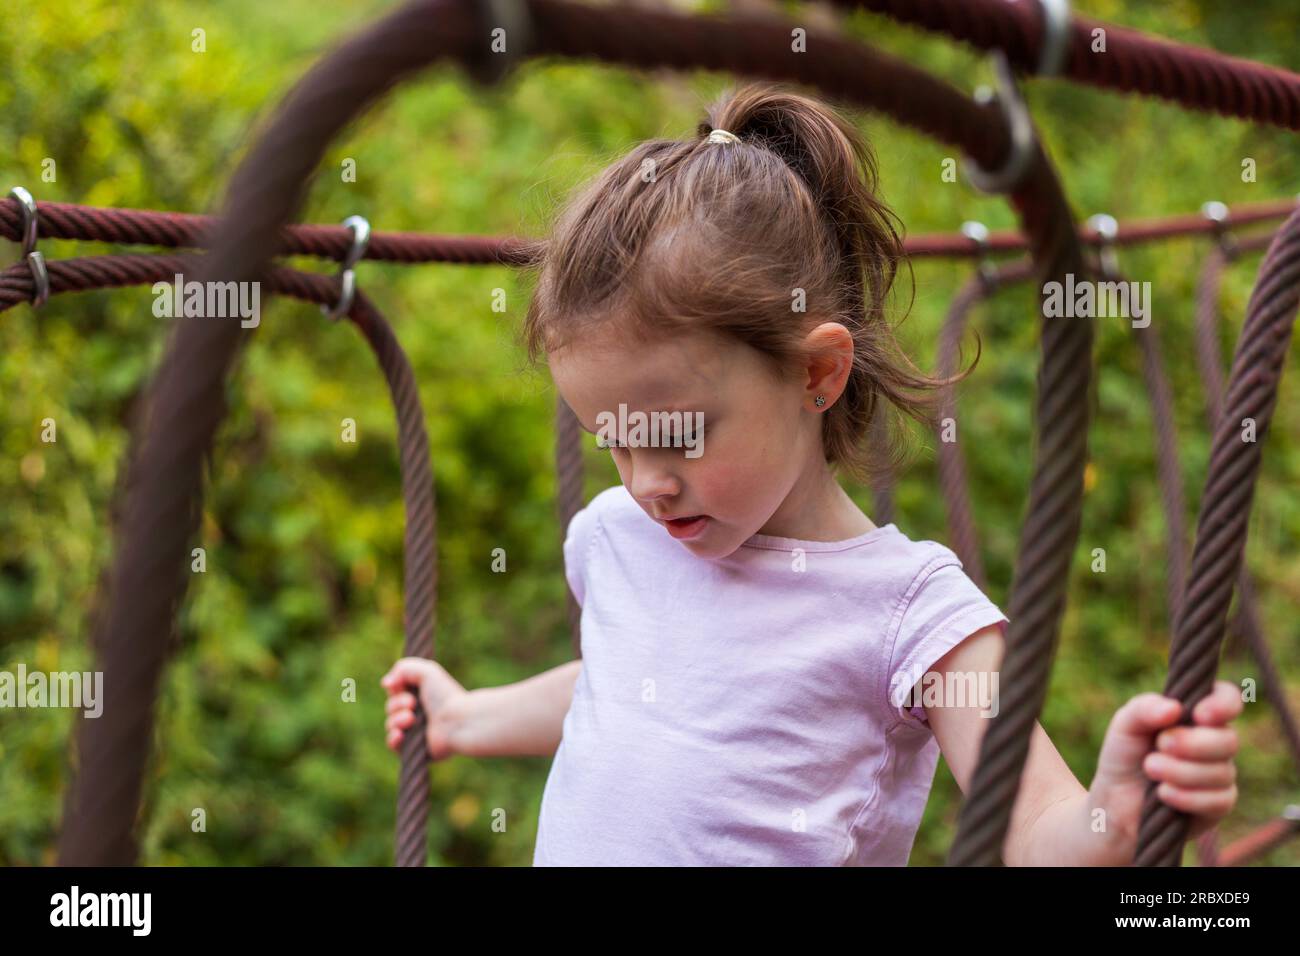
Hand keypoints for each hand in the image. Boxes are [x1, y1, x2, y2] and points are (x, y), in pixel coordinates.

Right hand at [380, 657, 468, 759]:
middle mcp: (416, 713)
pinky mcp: (413, 748)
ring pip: (389, 725)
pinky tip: (400, 734)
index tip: (401, 685)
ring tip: (411, 719)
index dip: (395, 688)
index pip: (394, 691)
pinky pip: (392, 745)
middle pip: (390, 707)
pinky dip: (393, 739)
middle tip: (413, 704)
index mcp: (419, 695)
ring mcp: (414, 731)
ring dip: (396, 720)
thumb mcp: (426, 671)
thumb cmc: (445, 696)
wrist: (457, 721)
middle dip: (397, 704)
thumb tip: (385, 684)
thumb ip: (402, 668)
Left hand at [1088, 680, 1241, 856]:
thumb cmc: (1124, 756)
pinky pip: (1218, 800)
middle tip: (1160, 745)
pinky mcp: (1218, 805)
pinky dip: (1185, 796)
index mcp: (1195, 716)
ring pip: (1221, 772)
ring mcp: (1220, 774)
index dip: (1222, 704)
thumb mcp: (1125, 725)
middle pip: (1228, 740)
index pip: (1227, 698)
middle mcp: (1214, 743)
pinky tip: (1162, 794)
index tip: (1199, 715)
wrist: (1114, 802)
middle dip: (1192, 744)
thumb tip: (1174, 708)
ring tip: (1150, 769)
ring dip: (1179, 771)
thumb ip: (1144, 708)